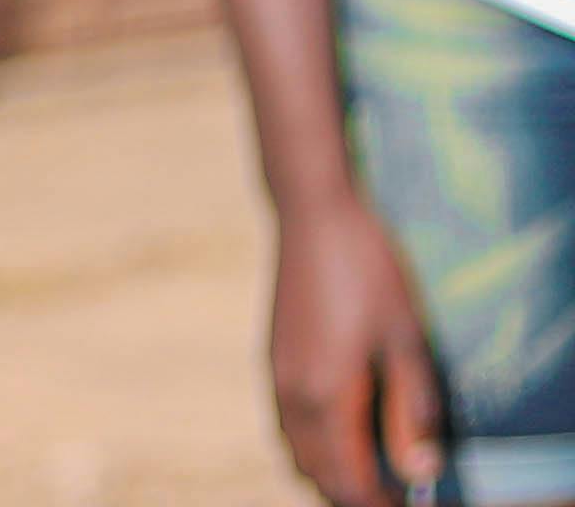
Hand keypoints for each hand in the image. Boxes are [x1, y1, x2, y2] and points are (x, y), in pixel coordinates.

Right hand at [267, 189, 448, 506]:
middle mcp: (292, 394)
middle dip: (351, 494)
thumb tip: (419, 470)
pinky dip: (311, 447)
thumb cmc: (368, 272)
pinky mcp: (273, 359)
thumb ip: (411, 411)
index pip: (350, 478)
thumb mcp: (406, 342)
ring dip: (329, 473)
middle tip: (393, 495)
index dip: (380, 502)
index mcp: (326, 395)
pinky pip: (285, 426)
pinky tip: (342, 432)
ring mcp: (276, 376)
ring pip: (295, 452)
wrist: (312, 215)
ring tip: (371, 471)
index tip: (409, 505)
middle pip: (316, 474)